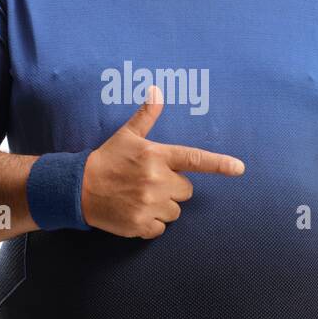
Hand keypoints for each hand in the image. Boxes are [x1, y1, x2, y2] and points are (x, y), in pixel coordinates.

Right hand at [81, 84, 245, 238]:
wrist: (77, 188)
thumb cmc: (107, 159)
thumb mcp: (126, 135)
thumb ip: (146, 116)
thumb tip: (156, 90)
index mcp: (157, 156)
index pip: (195, 159)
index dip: (219, 164)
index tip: (239, 168)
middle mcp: (156, 180)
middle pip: (187, 190)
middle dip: (173, 188)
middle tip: (149, 183)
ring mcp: (148, 203)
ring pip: (175, 211)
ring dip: (162, 207)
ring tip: (139, 197)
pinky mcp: (140, 224)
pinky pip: (161, 228)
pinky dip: (150, 224)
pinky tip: (134, 212)